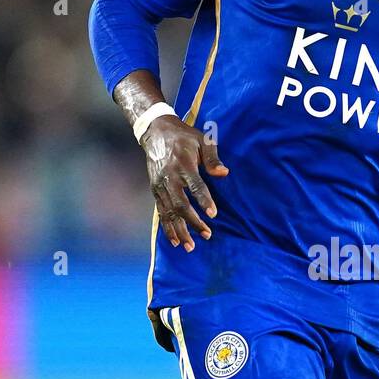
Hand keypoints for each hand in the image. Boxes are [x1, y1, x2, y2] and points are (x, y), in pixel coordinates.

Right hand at [142, 116, 228, 251]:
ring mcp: (160, 185)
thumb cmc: (184, 136)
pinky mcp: (155, 190)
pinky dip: (167, 227)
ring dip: (180, 230)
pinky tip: (175, 241)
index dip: (203, 199)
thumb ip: (212, 157)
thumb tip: (224, 173)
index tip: (213, 213)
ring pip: (169, 212)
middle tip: (207, 235)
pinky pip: (161, 212)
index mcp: (183, 164)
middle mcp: (169, 177)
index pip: (194, 185)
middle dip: (193, 222)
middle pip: (180, 204)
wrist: (155, 131)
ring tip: (190, 246)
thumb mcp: (202, 139)